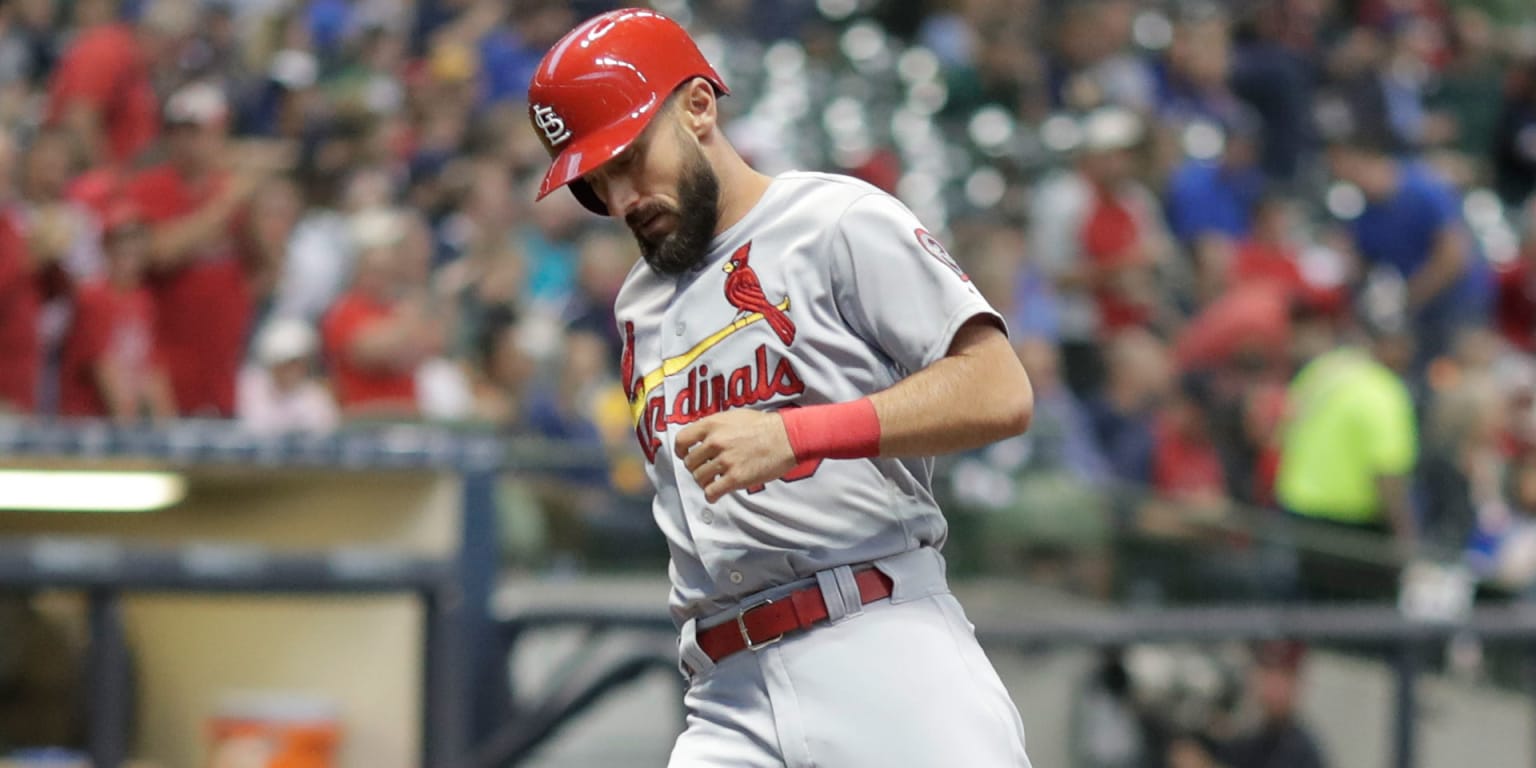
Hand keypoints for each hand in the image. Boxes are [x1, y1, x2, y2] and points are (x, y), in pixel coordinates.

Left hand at [675, 409, 797, 502]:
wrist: (787, 437)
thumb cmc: (764, 426)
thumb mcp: (735, 416)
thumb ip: (716, 426)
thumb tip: (703, 438)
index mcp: (712, 425)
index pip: (681, 440)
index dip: (681, 451)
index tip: (685, 456)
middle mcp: (715, 442)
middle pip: (690, 463)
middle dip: (696, 468)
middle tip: (707, 470)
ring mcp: (725, 461)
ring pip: (699, 478)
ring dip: (705, 482)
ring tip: (714, 481)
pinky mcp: (735, 478)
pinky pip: (712, 492)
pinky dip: (711, 496)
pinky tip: (717, 494)